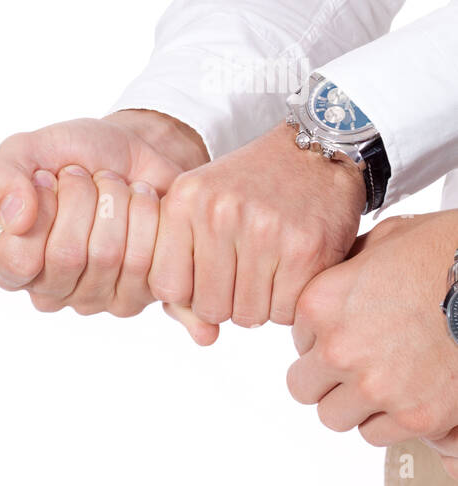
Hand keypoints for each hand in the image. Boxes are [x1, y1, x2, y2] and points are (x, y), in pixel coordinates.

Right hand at [0, 110, 206, 317]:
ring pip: (109, 255)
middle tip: (85, 176)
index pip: (18, 261)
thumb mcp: (24, 151)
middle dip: (82, 197)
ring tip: (115, 186)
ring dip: (118, 200)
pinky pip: (150, 259)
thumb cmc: (74, 155)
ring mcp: (98, 297)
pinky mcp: (143, 293)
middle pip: (67, 256)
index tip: (46, 178)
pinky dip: (152, 213)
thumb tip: (16, 221)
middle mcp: (51, 290)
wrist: (136, 151)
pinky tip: (144, 201)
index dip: (39, 211)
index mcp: (11, 264)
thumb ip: (0, 180)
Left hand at [148, 123, 363, 328]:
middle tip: (243, 278)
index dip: (189, 293)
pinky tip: (292, 274)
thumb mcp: (201, 204)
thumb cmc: (251, 186)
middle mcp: (219, 214)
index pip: (168, 287)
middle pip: (210, 307)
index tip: (206, 278)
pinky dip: (288, 304)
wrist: (316, 150)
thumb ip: (183, 263)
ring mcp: (264, 231)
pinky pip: (285, 312)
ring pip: (247, 315)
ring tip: (268, 273)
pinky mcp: (306, 248)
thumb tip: (201, 336)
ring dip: (259, 306)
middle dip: (226, 303)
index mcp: (184, 202)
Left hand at [287, 212, 457, 478]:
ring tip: (390, 380)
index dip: (325, 340)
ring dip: (357, 404)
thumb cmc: (451, 255)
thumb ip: (349, 267)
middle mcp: (340, 349)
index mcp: (322, 305)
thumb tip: (341, 281)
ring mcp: (376, 387)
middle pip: (304, 388)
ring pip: (336, 417)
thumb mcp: (386, 241)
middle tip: (361, 367)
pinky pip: (377, 435)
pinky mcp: (416, 417)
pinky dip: (392, 421)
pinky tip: (412, 394)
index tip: (352, 335)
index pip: (298, 343)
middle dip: (328, 379)